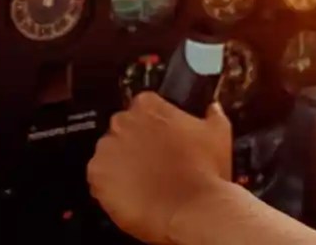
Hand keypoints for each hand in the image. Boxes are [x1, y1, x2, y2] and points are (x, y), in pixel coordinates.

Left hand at [87, 93, 232, 243]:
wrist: (193, 209)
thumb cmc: (205, 172)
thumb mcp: (218, 133)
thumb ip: (212, 114)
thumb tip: (211, 109)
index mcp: (149, 106)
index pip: (144, 105)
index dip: (154, 123)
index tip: (161, 135)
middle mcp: (123, 123)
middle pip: (124, 127)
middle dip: (137, 141)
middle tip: (155, 160)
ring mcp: (106, 149)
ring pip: (110, 152)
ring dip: (123, 162)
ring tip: (145, 179)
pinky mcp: (96, 176)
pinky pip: (99, 177)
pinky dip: (112, 184)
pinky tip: (134, 191)